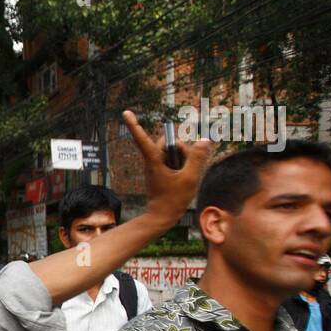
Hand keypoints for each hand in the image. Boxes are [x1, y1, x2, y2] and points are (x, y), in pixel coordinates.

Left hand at [122, 110, 212, 228]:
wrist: (161, 217)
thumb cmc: (173, 199)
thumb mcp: (190, 178)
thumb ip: (198, 158)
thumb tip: (205, 140)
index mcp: (153, 161)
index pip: (143, 138)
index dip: (134, 125)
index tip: (125, 112)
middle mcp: (151, 161)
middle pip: (168, 143)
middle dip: (181, 149)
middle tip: (185, 168)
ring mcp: (155, 166)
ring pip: (173, 152)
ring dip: (183, 159)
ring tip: (183, 176)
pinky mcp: (160, 172)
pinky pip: (173, 161)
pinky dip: (181, 166)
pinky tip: (183, 178)